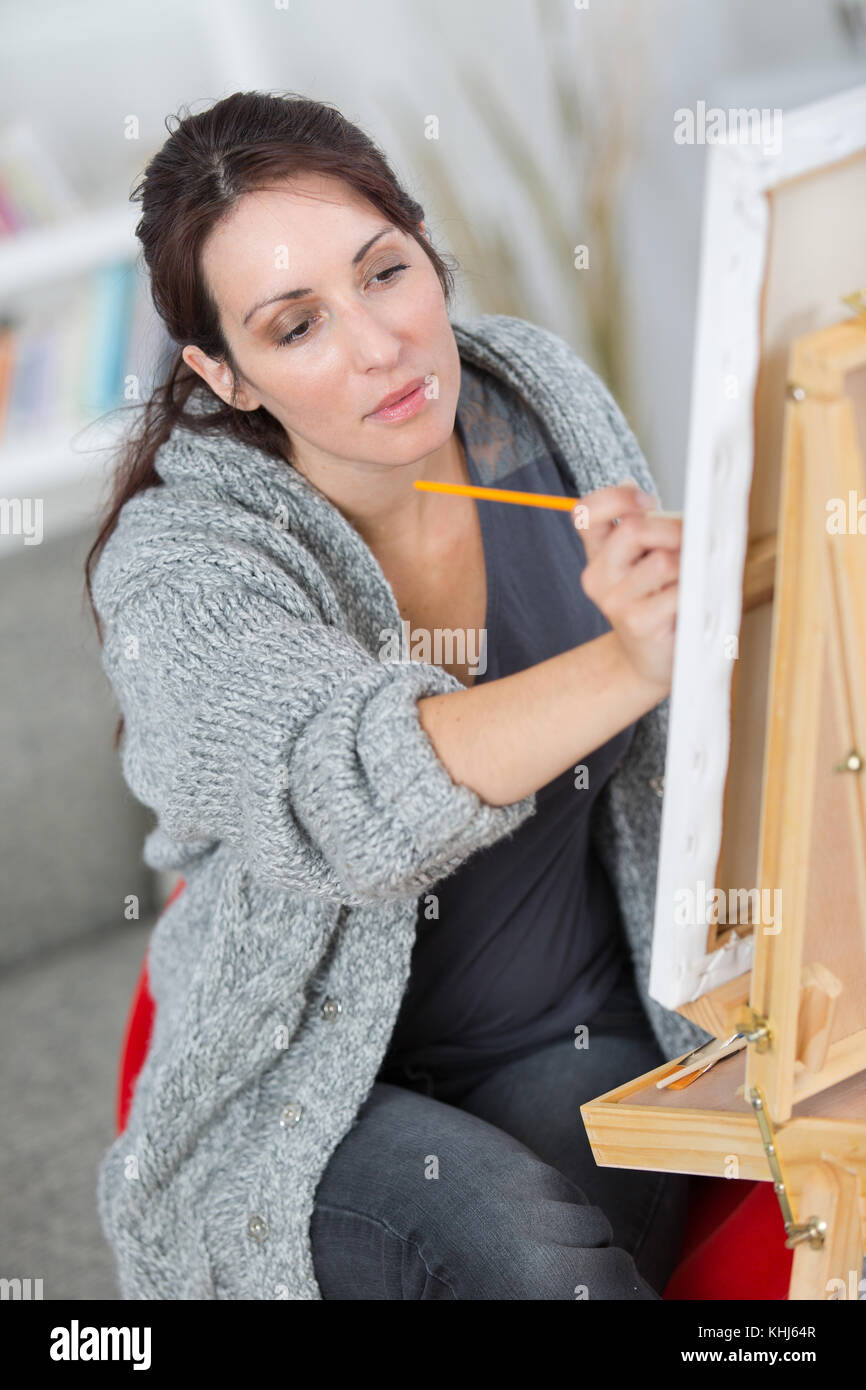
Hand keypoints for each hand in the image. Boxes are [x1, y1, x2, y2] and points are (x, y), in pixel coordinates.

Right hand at [573, 482, 680, 693]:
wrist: (652, 659)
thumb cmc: (658, 604)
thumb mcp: (646, 561)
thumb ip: (648, 530)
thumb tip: (662, 501)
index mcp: (597, 554)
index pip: (586, 513)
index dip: (616, 498)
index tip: (648, 500)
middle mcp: (598, 576)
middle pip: (633, 529)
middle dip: (673, 528)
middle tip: (692, 540)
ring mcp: (615, 601)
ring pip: (662, 560)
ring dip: (689, 563)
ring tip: (693, 576)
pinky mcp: (637, 622)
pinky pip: (677, 591)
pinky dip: (695, 590)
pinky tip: (694, 599)